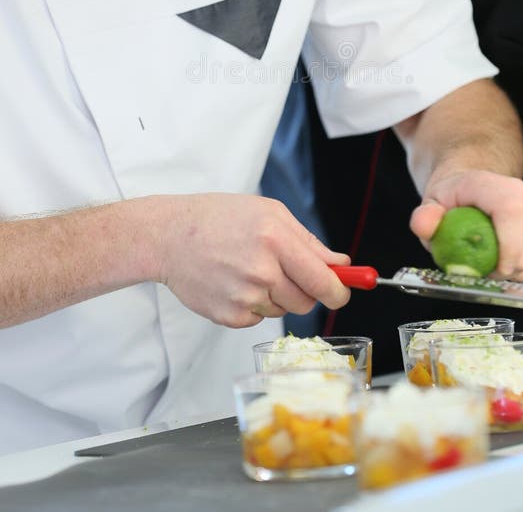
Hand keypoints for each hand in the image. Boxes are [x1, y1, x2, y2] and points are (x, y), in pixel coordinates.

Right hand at [153, 193, 349, 327]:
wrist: (169, 236)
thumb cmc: (220, 218)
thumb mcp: (269, 213)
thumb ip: (309, 242)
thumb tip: (342, 265)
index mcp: (275, 239)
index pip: (323, 280)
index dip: (339, 291)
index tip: (343, 293)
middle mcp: (261, 270)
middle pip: (306, 301)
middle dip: (306, 291)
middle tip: (286, 271)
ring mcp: (244, 297)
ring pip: (283, 310)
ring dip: (276, 296)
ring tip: (249, 269)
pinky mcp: (229, 316)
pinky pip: (259, 319)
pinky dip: (254, 305)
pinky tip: (234, 282)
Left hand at [409, 170, 522, 281]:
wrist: (474, 189)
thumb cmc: (454, 200)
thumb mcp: (432, 205)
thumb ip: (425, 217)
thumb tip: (423, 225)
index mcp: (492, 185)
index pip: (511, 212)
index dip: (508, 247)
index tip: (491, 270)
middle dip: (501, 270)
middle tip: (479, 266)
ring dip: (511, 272)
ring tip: (490, 259)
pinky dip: (522, 270)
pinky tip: (505, 258)